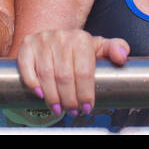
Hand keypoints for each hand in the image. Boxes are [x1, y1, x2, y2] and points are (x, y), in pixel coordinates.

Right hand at [15, 29, 129, 116]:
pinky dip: (32, 83)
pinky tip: (40, 95)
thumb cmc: (79, 49)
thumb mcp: (98, 47)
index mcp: (81, 38)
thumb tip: (122, 56)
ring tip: (59, 109)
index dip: (86, 93)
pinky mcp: (27, 45)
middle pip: (65, 76)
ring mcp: (42, 40)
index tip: (87, 107)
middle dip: (70, 99)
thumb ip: (115, 48)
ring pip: (46, 74)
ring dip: (53, 97)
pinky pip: (27, 67)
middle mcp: (61, 36)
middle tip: (73, 111)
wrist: (55, 38)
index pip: (84, 71)